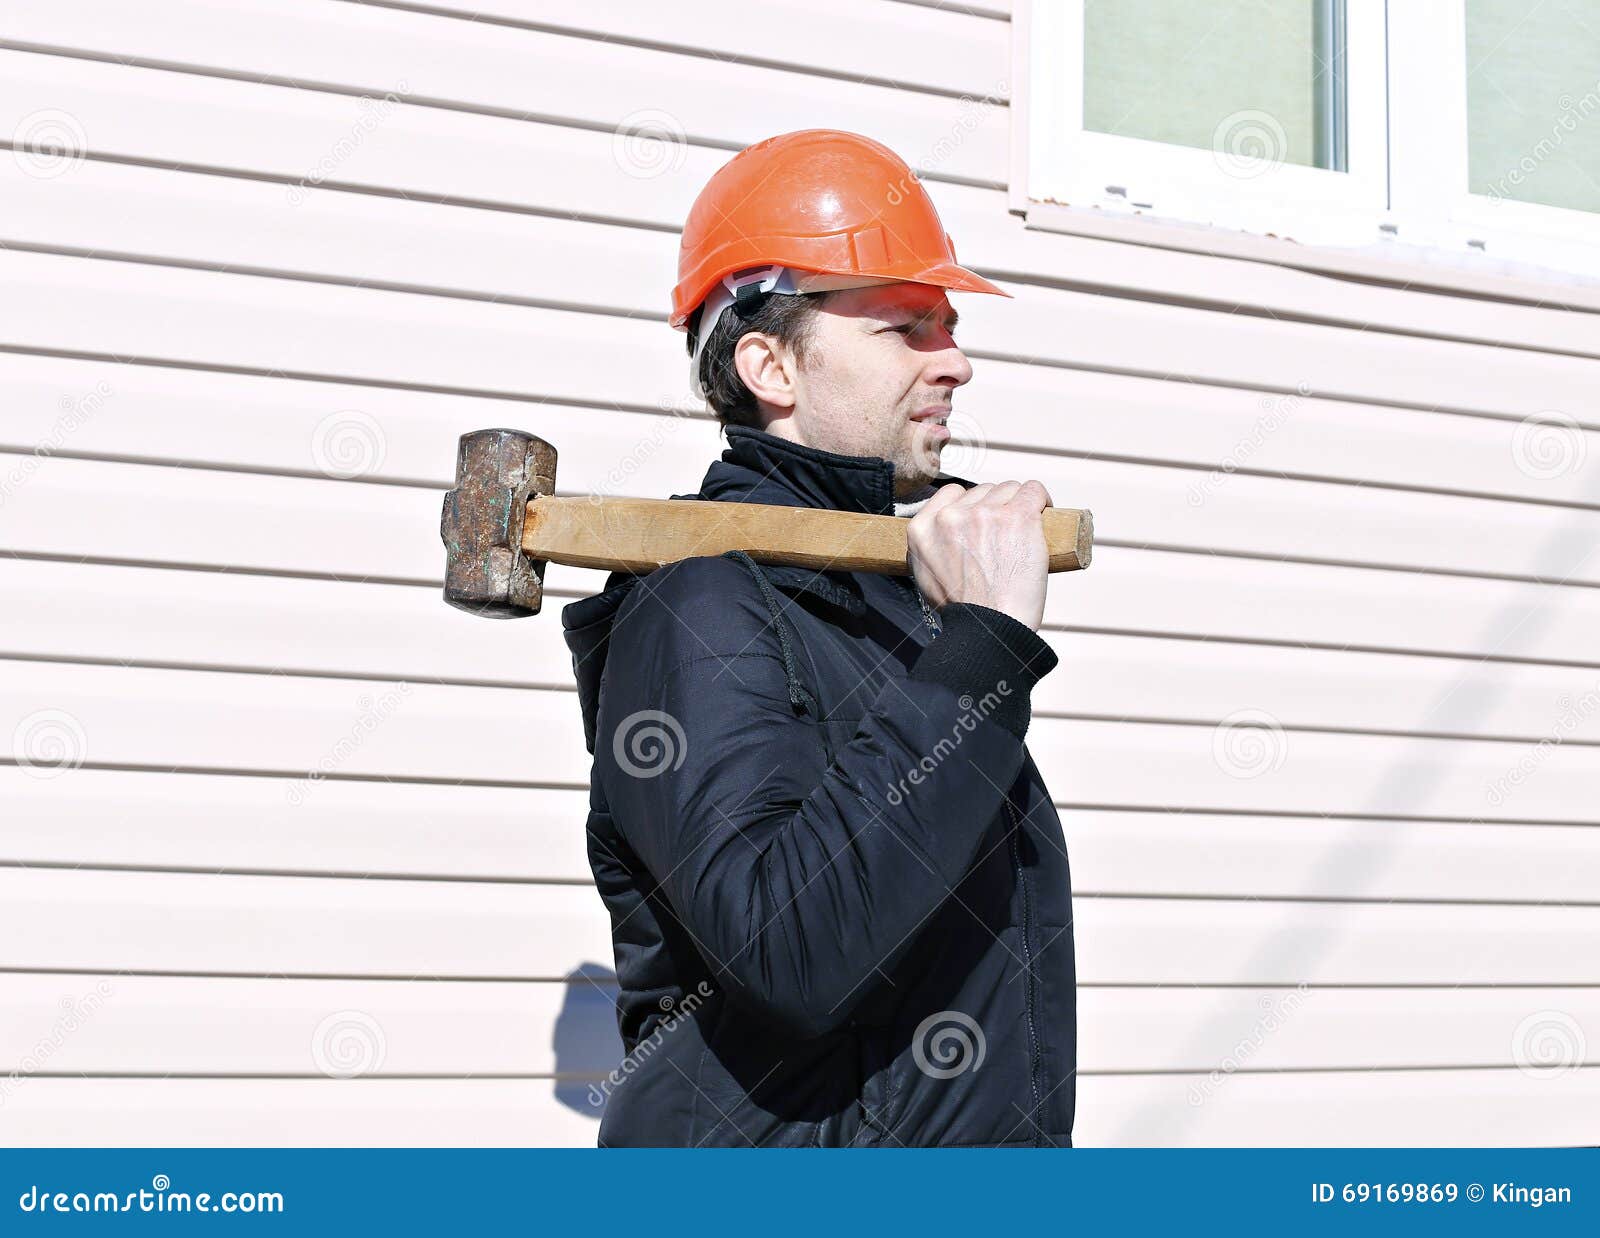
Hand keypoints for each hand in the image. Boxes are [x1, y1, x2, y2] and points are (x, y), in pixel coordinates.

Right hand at [906, 480, 1052, 631]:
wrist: (989, 628)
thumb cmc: (965, 611)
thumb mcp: (926, 575)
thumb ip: (930, 546)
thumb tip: (944, 534)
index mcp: (922, 528)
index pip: (951, 493)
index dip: (970, 505)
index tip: (983, 520)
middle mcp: (950, 516)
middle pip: (982, 491)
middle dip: (995, 508)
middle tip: (1005, 536)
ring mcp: (984, 514)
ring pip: (1009, 489)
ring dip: (1018, 505)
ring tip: (1024, 531)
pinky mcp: (1017, 516)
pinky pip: (1033, 490)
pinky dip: (1041, 499)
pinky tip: (1043, 511)